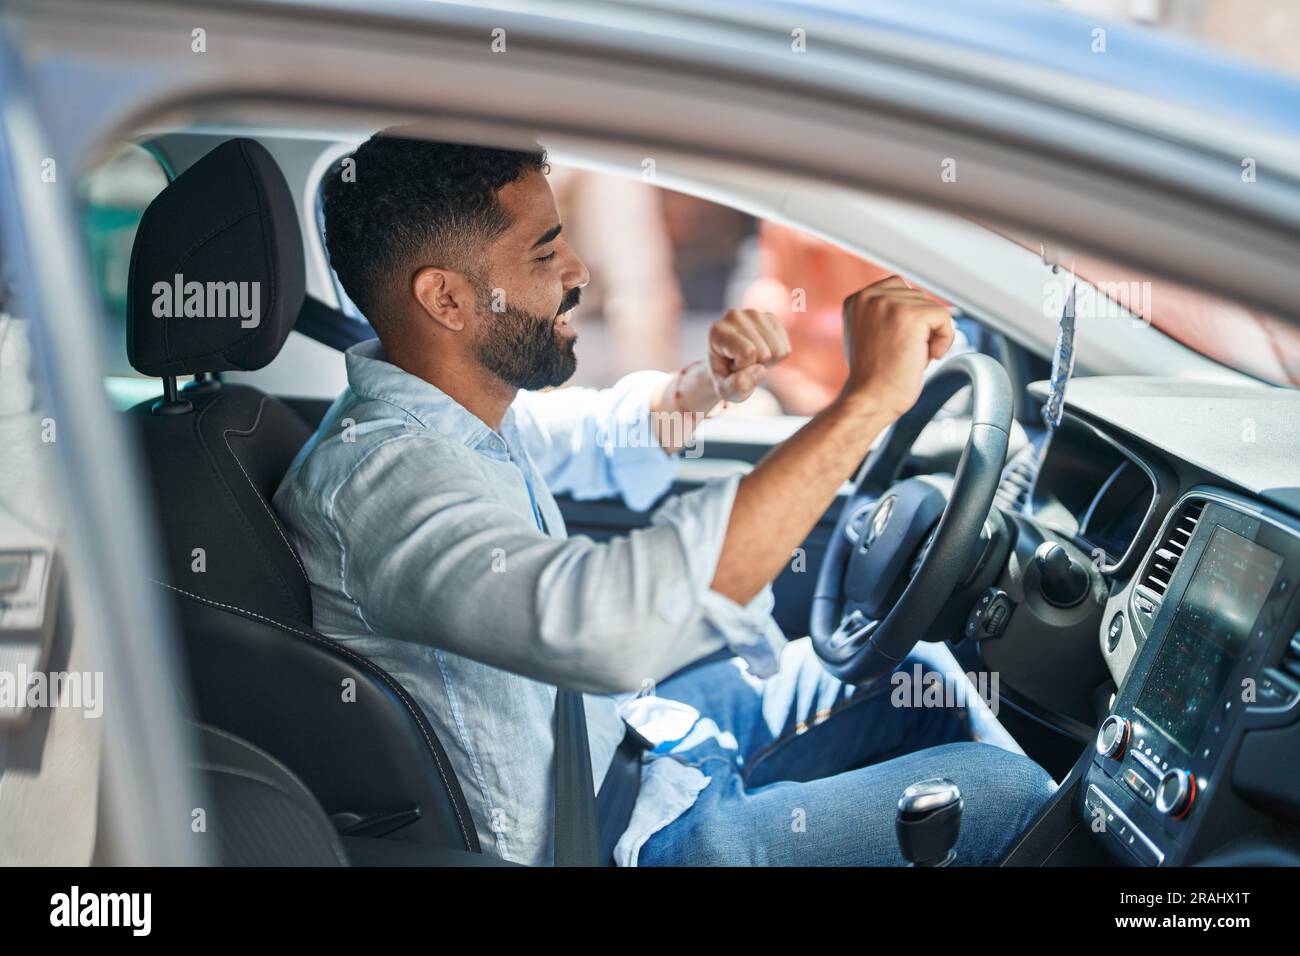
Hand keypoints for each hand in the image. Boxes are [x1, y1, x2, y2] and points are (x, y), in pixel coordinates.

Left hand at [706, 308, 791, 402]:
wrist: (729, 365)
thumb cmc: (726, 378)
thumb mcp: (725, 390)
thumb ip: (737, 387)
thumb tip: (760, 370)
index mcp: (718, 331)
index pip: (747, 352)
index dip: (743, 367)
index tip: (731, 365)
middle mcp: (734, 316)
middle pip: (763, 352)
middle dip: (755, 364)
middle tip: (741, 362)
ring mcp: (754, 314)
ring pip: (776, 350)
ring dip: (766, 361)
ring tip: (750, 358)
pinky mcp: (770, 318)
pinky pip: (785, 349)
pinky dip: (776, 357)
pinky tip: (761, 351)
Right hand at [839, 276, 953, 416]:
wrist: (871, 399)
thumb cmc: (872, 377)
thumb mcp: (868, 334)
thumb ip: (883, 314)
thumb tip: (914, 304)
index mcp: (857, 299)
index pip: (899, 288)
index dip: (908, 316)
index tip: (898, 341)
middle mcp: (870, 296)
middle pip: (917, 297)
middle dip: (918, 326)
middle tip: (902, 351)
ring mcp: (890, 304)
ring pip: (931, 308)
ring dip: (929, 335)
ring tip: (909, 355)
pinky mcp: (911, 315)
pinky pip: (944, 317)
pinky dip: (943, 340)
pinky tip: (926, 357)